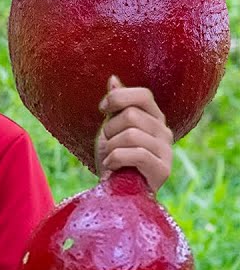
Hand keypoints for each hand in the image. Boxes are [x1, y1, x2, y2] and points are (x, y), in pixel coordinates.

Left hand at [93, 75, 173, 192]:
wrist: (115, 190)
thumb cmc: (113, 158)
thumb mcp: (111, 128)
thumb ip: (115, 106)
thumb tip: (113, 79)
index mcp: (153, 118)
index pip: (143, 94)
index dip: (118, 98)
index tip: (102, 110)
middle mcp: (164, 131)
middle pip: (131, 115)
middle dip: (110, 129)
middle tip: (109, 144)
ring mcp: (166, 150)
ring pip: (131, 134)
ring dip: (111, 147)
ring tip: (111, 158)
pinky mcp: (163, 169)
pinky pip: (136, 154)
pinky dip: (115, 159)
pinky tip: (112, 167)